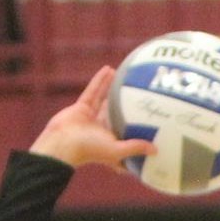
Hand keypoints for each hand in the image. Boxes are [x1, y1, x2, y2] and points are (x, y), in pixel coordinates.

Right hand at [29, 67, 155, 170]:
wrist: (62, 143)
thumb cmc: (89, 150)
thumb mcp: (117, 150)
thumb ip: (135, 147)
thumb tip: (156, 151)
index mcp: (110, 139)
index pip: (126, 131)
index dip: (135, 125)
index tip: (148, 116)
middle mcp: (101, 128)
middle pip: (116, 112)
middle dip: (125, 103)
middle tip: (138, 91)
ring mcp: (90, 117)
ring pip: (104, 99)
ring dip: (112, 87)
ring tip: (123, 75)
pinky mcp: (81, 107)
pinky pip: (93, 91)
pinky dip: (100, 80)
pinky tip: (108, 69)